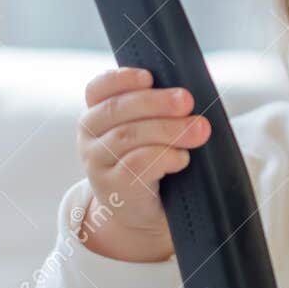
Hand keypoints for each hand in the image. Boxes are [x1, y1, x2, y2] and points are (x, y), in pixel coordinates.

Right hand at [75, 66, 210, 262]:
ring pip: (128, 136)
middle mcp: (90, 136)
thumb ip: (159, 110)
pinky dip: (164, 157)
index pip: (99, 88)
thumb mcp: (151, 130)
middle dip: (156, 102)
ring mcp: (97, 163)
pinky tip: (182, 158)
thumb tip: (186, 96)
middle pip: (117, 110)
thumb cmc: (153, 161)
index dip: (121, 79)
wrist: (144, 211)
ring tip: (198, 130)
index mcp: (97, 113)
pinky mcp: (112, 188)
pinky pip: (136, 165)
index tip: (149, 76)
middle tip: (187, 101)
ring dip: (168, 130)